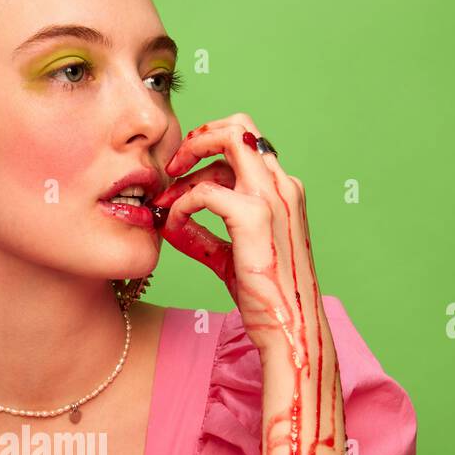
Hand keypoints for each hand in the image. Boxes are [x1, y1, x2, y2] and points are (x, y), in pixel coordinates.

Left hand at [152, 112, 324, 360]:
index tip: (182, 172)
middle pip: (239, 126)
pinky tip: (173, 226)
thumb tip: (175, 224)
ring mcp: (271, 197)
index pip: (245, 144)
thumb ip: (209, 234)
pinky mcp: (254, 216)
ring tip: (166, 202)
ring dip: (187, 166)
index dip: (209, 147)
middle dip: (198, 138)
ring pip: (227, 140)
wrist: (289, 327)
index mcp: (283, 192)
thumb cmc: (265, 298)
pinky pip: (205, 191)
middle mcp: (282, 185)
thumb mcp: (233, 257)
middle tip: (172, 168)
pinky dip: (182, 204)